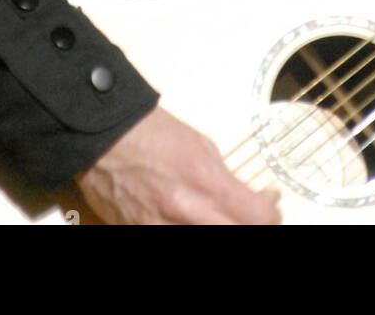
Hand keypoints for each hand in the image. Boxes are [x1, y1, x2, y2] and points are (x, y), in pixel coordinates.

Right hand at [73, 104, 282, 224]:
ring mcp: (161, 229)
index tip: (270, 205)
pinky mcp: (139, 235)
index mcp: (205, 179)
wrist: (103, 137)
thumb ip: (222, 177)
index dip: (271, 214)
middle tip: (251, 217)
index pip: (257, 216)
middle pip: (238, 234)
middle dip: (251, 226)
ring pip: (208, 241)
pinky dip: (188, 232)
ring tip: (219, 218)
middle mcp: (187, 210)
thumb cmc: (151, 132)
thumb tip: (243, 199)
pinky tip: (191, 222)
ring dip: (221, 228)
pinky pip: (173, 242)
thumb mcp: (200, 145)